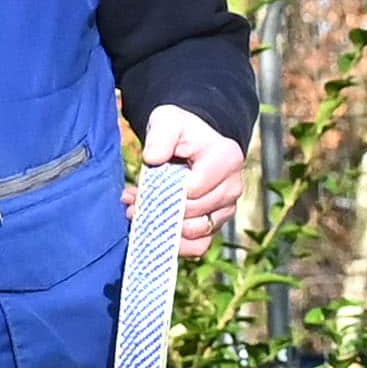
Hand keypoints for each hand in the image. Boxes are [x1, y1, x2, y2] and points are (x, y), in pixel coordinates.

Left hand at [139, 103, 252, 257]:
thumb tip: (153, 158)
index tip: (141, 188)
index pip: (195, 189)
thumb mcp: (167, 121)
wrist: (190, 145)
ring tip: (139, 212)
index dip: (166, 193)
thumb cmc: (180, 131)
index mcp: (227, 158)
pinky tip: (155, 229)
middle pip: (194, 211)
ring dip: (164, 228)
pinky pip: (198, 247)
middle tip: (133, 201)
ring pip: (196, 232)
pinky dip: (174, 243)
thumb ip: (160, 135)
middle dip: (161, 209)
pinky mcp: (216, 225)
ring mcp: (226, 208)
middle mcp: (233, 186)